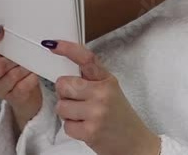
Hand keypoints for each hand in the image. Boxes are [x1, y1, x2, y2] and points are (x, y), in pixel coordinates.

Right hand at [0, 26, 41, 130]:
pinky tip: (34, 74)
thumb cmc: (19, 67)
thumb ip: (12, 40)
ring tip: (33, 62)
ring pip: (12, 76)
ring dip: (25, 67)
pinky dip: (31, 79)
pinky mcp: (14, 98)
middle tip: (28, 48)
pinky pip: (22, 87)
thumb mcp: (13, 52)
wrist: (27, 94)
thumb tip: (21, 24)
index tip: (0, 29)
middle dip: (14, 56)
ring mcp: (0, 88)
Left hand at [43, 40, 160, 154]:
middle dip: (64, 94)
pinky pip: (66, 125)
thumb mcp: (110, 91)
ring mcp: (96, 112)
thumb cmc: (119, 116)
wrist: (134, 143)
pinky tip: (85, 128)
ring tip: (83, 117)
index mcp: (107, 80)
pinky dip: (72, 128)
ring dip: (67, 113)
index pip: (86, 58)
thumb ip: (91, 80)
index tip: (52, 44)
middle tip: (77, 101)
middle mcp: (103, 93)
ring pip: (61, 106)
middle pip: (63, 84)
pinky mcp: (90, 131)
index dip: (67, 49)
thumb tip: (65, 71)